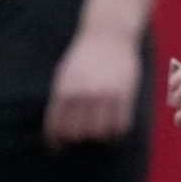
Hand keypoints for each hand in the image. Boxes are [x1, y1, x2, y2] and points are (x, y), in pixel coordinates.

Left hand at [43, 29, 140, 147]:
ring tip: (100, 134)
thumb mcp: (64, 75)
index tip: (59, 149)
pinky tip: (115, 131)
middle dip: (78, 139)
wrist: (108, 32)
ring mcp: (105, 94)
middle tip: (82, 139)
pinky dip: (117, 134)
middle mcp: (83, 94)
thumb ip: (60, 99)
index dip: (56, 142)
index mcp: (64, 90)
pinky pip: (121, 125)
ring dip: (99, 138)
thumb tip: (55, 128)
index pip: (56, 127)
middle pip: (77, 134)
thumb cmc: (84, 56)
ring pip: (100, 133)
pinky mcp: (124, 94)